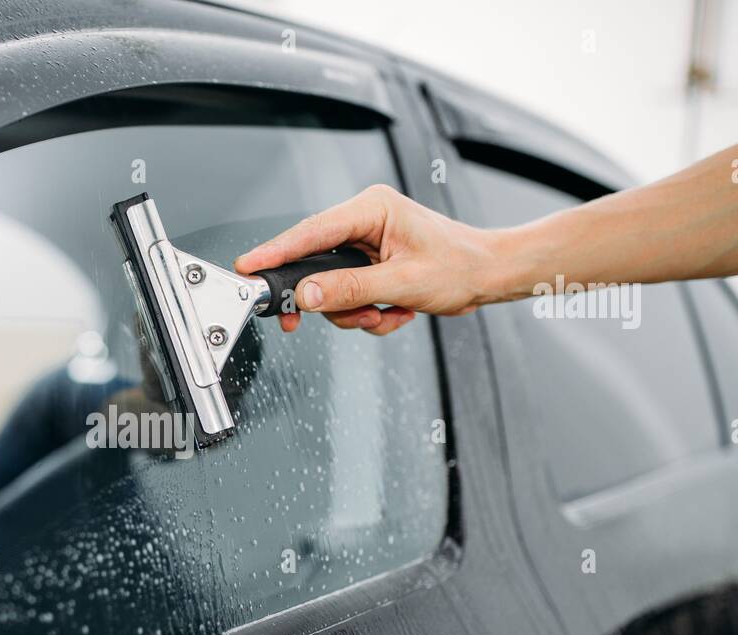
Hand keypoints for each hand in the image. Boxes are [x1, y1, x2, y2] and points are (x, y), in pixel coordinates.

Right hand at [234, 184, 501, 334]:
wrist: (489, 275)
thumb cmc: (460, 266)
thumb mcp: (402, 282)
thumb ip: (348, 289)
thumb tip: (306, 295)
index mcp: (370, 209)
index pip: (309, 232)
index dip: (275, 252)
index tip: (248, 268)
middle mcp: (364, 222)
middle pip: (314, 264)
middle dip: (324, 299)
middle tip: (301, 322)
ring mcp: (366, 245)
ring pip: (330, 287)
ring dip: (354, 312)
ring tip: (384, 315)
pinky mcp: (370, 265)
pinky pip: (348, 296)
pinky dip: (368, 313)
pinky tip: (394, 311)